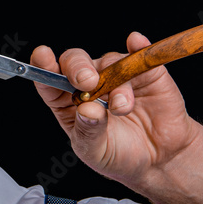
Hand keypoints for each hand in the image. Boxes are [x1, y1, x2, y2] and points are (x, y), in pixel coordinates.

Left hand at [29, 31, 202, 189]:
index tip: (43, 55)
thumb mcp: (97, 151)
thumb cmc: (119, 156)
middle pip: (76, 62)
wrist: (159, 160)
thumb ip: (89, 131)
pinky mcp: (146, 73)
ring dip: (116, 84)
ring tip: (121, 108)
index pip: (50, 80)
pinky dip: (138, 46)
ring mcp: (117, 75)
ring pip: (110, 63)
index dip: (44, 66)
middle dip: (78, 67)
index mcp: (68, 102)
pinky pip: (140, 53)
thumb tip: (87, 110)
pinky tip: (135, 43)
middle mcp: (90, 84)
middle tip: (87, 81)